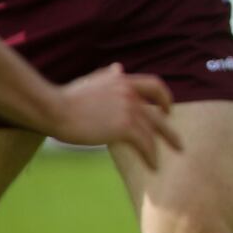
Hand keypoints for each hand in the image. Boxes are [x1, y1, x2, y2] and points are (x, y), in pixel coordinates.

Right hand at [50, 63, 182, 168]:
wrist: (54, 108)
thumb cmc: (65, 98)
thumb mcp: (90, 80)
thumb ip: (107, 76)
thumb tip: (119, 67)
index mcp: (122, 79)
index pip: (153, 84)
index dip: (164, 97)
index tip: (167, 109)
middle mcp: (130, 91)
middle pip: (158, 110)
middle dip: (169, 129)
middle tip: (178, 142)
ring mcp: (129, 108)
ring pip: (152, 130)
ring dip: (160, 146)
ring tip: (164, 159)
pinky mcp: (125, 126)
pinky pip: (144, 143)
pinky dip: (150, 155)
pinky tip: (153, 165)